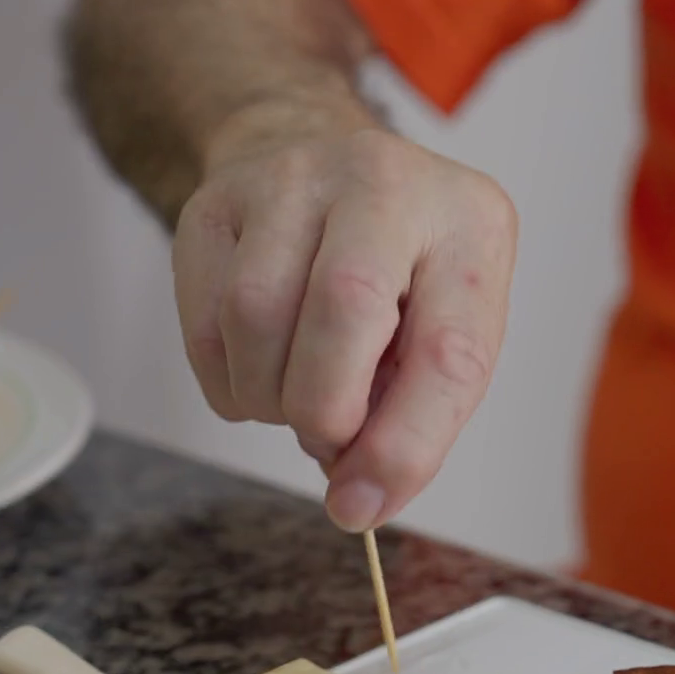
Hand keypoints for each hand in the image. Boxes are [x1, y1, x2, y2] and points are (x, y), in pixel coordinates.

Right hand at [172, 125, 516, 530]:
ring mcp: (294, 179)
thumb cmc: (400, 269)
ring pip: (256, 316)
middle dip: (325, 409)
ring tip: (297, 392)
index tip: (364, 505)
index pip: (451, 349)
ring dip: (269, 397)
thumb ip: (414, 415)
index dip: (406, 444)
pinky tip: (259, 365)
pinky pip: (204, 321)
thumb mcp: (442, 328)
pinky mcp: (218, 201)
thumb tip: (357, 501)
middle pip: (345, 308)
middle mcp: (386, 183)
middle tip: (328, 439)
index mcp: (470, 224)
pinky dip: (227, 377)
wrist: (317, 168)